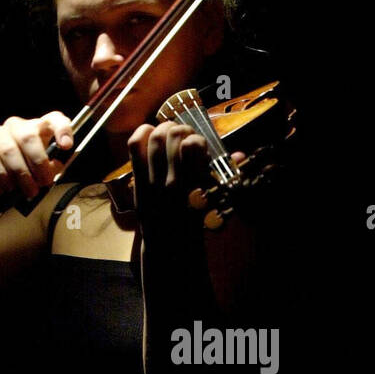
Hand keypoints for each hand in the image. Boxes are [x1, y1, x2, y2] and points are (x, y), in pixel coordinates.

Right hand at [0, 112, 73, 201]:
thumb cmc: (23, 175)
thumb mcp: (42, 172)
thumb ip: (52, 168)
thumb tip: (54, 167)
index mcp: (38, 128)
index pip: (54, 120)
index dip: (62, 129)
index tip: (66, 146)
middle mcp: (18, 126)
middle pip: (29, 136)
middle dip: (39, 163)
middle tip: (44, 182)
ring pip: (10, 150)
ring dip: (21, 174)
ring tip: (29, 191)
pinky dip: (3, 176)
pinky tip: (9, 187)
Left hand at [127, 121, 245, 240]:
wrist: (168, 245)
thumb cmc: (194, 223)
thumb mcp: (213, 202)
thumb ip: (225, 176)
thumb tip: (240, 154)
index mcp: (194, 186)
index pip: (192, 145)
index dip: (197, 137)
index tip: (197, 143)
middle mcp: (172, 182)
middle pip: (173, 135)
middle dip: (181, 129)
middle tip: (184, 135)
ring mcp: (152, 181)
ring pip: (155, 138)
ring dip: (164, 128)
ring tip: (169, 133)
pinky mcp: (138, 181)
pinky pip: (134, 147)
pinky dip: (142, 132)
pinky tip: (150, 132)